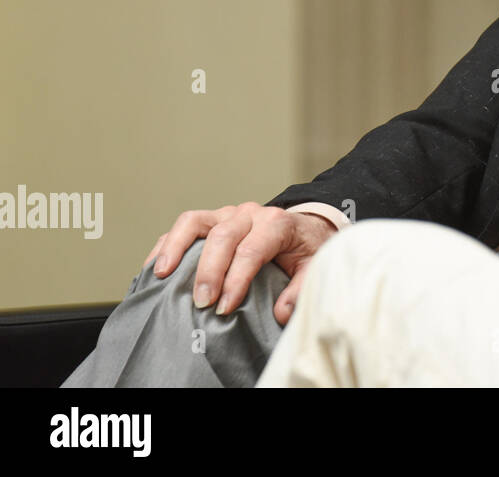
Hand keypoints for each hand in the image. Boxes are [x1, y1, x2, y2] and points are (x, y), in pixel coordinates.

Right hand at [143, 203, 337, 325]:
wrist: (305, 228)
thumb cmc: (306, 250)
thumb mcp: (315, 267)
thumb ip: (300, 289)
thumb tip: (281, 312)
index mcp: (277, 224)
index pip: (252, 250)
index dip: (236, 279)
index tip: (225, 308)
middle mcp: (250, 214)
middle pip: (223, 236)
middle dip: (209, 271)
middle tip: (201, 302)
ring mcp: (227, 214)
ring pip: (194, 222)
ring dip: (175, 248)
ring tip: (163, 275)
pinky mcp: (211, 220)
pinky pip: (183, 227)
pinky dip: (166, 244)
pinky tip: (155, 267)